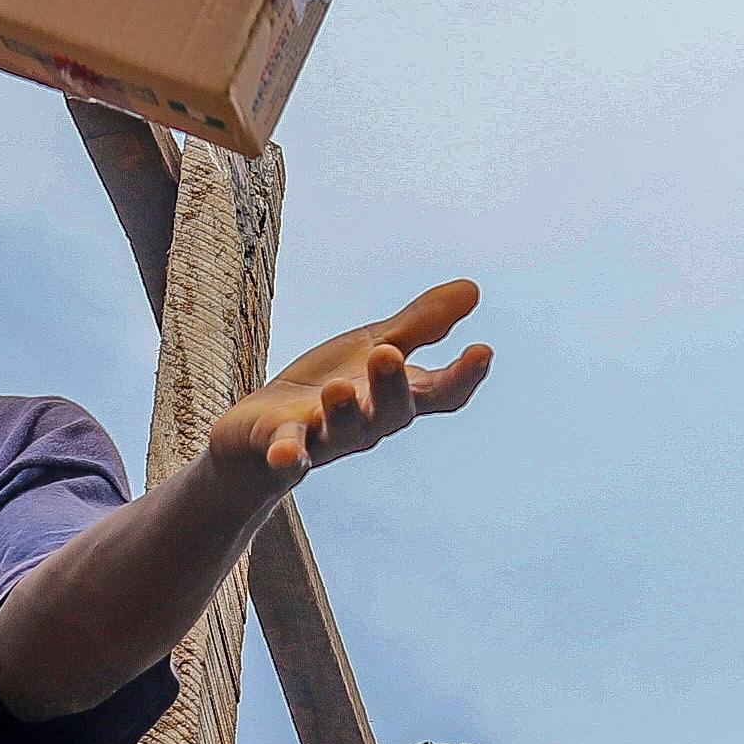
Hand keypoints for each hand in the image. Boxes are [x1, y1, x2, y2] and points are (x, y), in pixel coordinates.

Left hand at [207, 281, 490, 483]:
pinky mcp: (282, 444)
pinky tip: (286, 454)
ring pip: (343, 430)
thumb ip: (420, 325)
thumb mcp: (373, 346)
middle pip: (391, 411)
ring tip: (339, 387)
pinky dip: (289, 455)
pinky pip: (290, 454)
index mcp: (394, 395)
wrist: (262, 430)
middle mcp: (368, 421)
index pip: (440, 393)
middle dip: (392, 385)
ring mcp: (326, 435)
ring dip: (344, 411)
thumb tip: (474, 288)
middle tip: (388, 354)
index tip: (482, 350)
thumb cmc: (328, 386)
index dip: (463, 377)